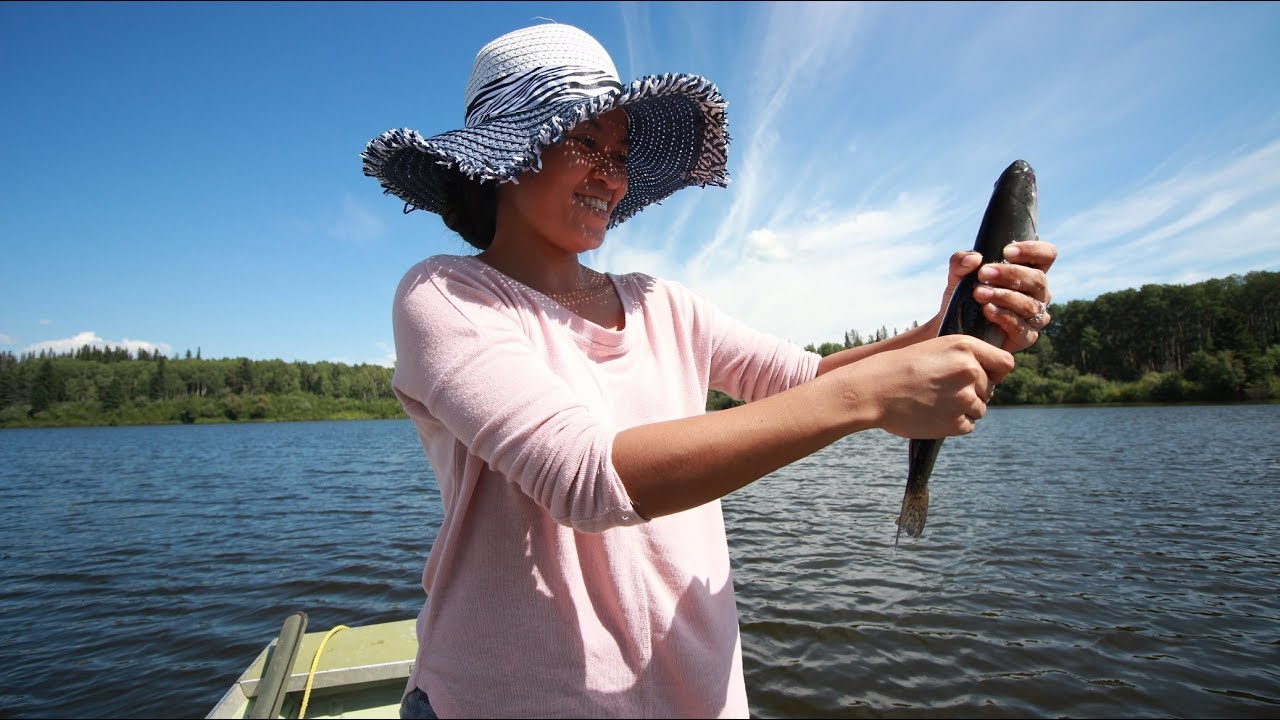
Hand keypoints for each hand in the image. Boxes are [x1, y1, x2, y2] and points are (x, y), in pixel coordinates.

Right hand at [852, 334, 1014, 438]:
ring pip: (979, 408)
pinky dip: (953, 423)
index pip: (1005, 363)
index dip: (995, 372)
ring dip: (963, 409)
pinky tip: (932, 414)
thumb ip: (963, 357)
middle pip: (990, 388)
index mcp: (965, 347)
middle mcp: (970, 370)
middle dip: (973, 392)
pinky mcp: (956, 422)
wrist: (873, 390)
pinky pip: (967, 425)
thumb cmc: (898, 368)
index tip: (984, 377)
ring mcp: (964, 398)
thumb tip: (988, 375)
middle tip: (943, 392)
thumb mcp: (934, 349)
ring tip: (935, 403)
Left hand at [942, 240, 1058, 352]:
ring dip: (1004, 296)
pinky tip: (987, 310)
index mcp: (1029, 271)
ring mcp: (1035, 317)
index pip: (1046, 254)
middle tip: (983, 273)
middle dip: (1011, 274)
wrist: (954, 327)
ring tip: (979, 293)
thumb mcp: (958, 275)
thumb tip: (974, 258)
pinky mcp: (1025, 337)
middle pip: (1038, 279)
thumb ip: (961, 262)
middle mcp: (1038, 293)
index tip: (1006, 252)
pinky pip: (1021, 327)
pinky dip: (1004, 317)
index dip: (1033, 250)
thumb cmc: (964, 295)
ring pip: (1030, 304)